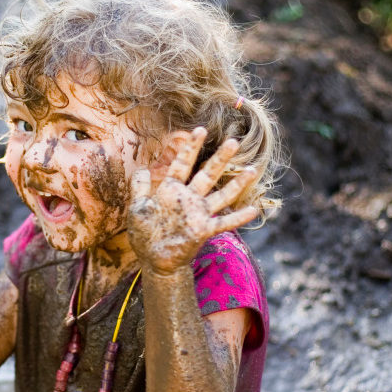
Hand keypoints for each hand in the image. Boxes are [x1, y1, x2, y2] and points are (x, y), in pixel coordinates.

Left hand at [128, 128, 258, 274]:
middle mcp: (188, 198)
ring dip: (236, 183)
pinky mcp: (203, 230)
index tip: (200, 130)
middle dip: (220, 158)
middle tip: (234, 141)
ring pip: (221, 194)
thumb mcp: (137, 208)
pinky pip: (224, 223)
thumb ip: (140, 187)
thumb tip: (142, 168)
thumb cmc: (145, 235)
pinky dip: (238, 217)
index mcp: (171, 190)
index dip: (190, 148)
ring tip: (251, 169)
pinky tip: (254, 210)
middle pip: (207, 174)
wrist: (155, 261)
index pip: (182, 164)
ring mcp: (198, 214)